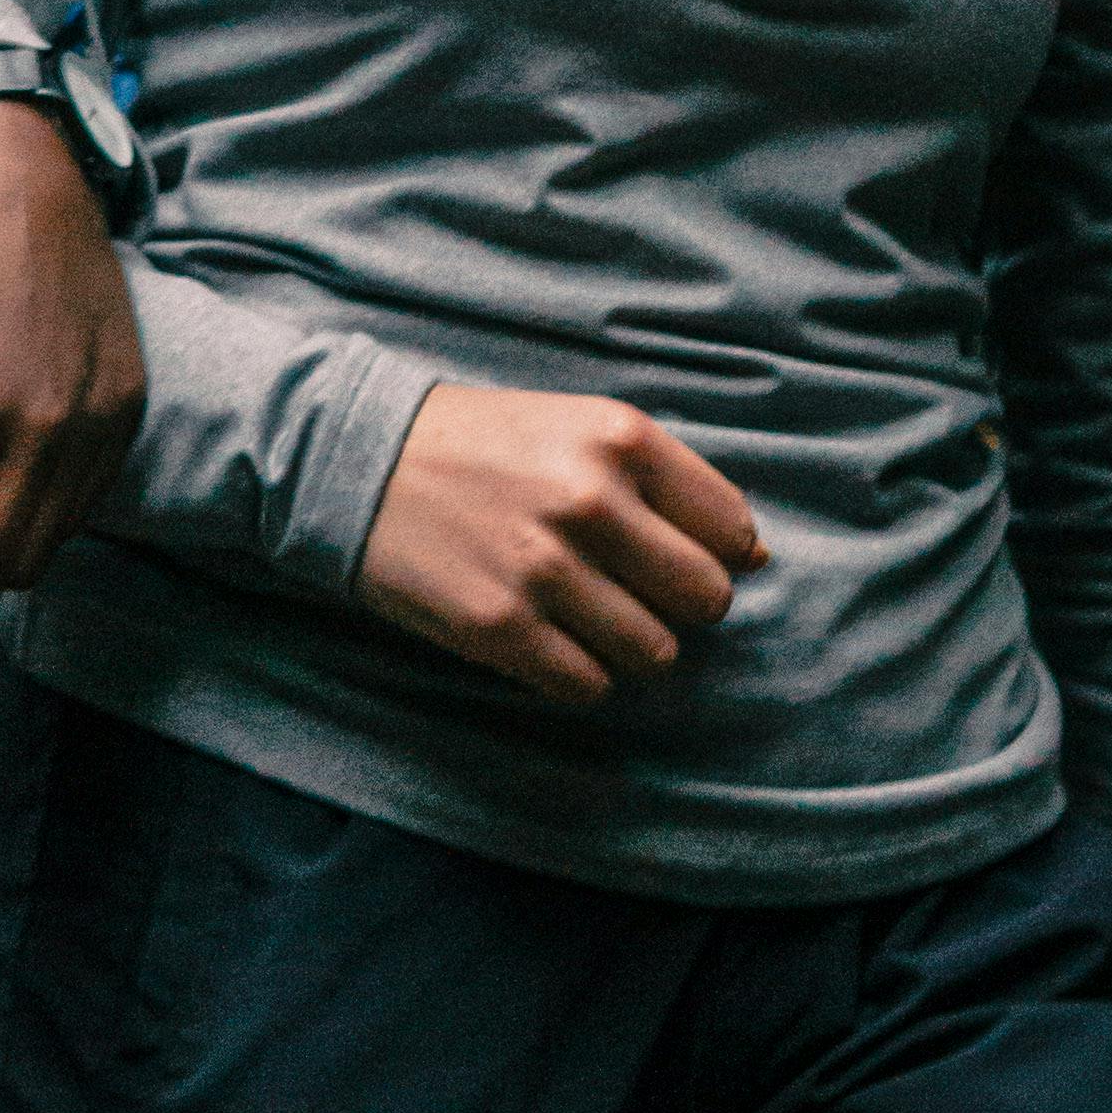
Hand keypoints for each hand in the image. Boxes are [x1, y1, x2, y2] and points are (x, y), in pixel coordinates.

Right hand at [357, 377, 756, 705]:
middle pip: (706, 598)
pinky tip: (543, 635)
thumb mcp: (577, 426)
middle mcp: (591, 500)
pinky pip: (590, 686)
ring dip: (628, 645)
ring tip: (581, 613)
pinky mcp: (501, 628)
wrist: (355, 458)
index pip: (731, 529)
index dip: (715, 553)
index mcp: (620, 437)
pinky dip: (578, 673)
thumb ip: (665, 481)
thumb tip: (755, 558)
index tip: (677, 554)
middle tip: (631, 590)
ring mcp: (545, 568)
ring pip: (656, 654)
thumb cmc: (480, 442)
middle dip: (679, 605)